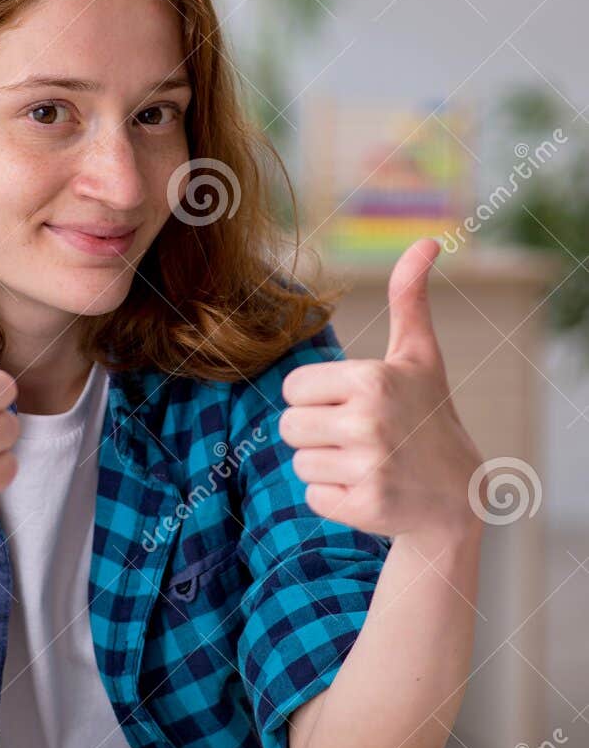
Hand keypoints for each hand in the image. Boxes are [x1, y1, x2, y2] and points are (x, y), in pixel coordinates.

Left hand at [278, 239, 481, 541]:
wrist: (458, 496)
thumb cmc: (429, 415)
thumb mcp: (420, 356)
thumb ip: (409, 299)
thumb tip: (428, 241)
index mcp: (372, 379)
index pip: (292, 388)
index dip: (315, 398)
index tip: (351, 404)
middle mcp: (369, 421)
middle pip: (288, 426)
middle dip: (316, 433)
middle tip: (359, 437)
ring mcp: (369, 467)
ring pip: (299, 462)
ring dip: (325, 466)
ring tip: (366, 462)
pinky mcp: (365, 506)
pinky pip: (313, 497)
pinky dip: (334, 498)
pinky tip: (368, 489)